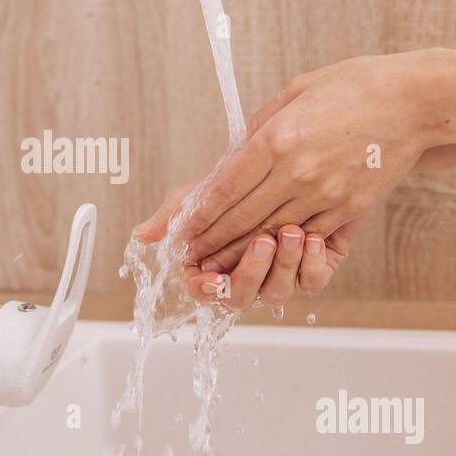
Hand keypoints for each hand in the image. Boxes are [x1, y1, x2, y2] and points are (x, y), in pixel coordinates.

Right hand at [134, 183, 362, 307]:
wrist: (300, 158)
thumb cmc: (249, 174)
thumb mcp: (209, 188)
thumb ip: (177, 213)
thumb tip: (141, 234)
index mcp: (217, 261)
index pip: (203, 288)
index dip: (204, 288)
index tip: (210, 277)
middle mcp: (247, 273)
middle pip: (240, 297)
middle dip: (250, 272)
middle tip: (261, 242)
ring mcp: (280, 273)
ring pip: (277, 293)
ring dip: (282, 266)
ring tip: (290, 232)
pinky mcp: (315, 266)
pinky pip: (313, 282)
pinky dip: (312, 265)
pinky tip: (314, 239)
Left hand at [180, 50, 450, 261]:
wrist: (417, 103)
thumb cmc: (354, 87)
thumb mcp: (295, 92)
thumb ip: (259, 127)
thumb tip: (230, 156)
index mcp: (278, 139)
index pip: (224, 186)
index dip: (198, 213)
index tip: (181, 228)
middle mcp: (298, 172)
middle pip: (241, 217)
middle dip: (210, 239)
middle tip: (188, 254)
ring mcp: (326, 195)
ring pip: (271, 234)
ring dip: (239, 252)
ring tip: (215, 264)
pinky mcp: (349, 210)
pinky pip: (306, 236)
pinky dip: (280, 248)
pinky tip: (262, 255)